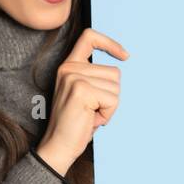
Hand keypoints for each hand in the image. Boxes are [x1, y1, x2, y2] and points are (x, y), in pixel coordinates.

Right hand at [36, 28, 127, 174]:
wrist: (59, 146)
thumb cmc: (76, 123)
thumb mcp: (84, 93)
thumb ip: (94, 76)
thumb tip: (122, 61)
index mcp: (68, 66)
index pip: (89, 37)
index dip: (110, 43)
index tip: (125, 56)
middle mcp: (69, 68)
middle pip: (114, 72)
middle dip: (111, 96)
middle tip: (92, 110)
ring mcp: (74, 77)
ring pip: (116, 87)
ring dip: (109, 106)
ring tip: (91, 114)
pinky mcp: (82, 90)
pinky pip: (113, 100)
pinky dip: (108, 114)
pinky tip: (92, 120)